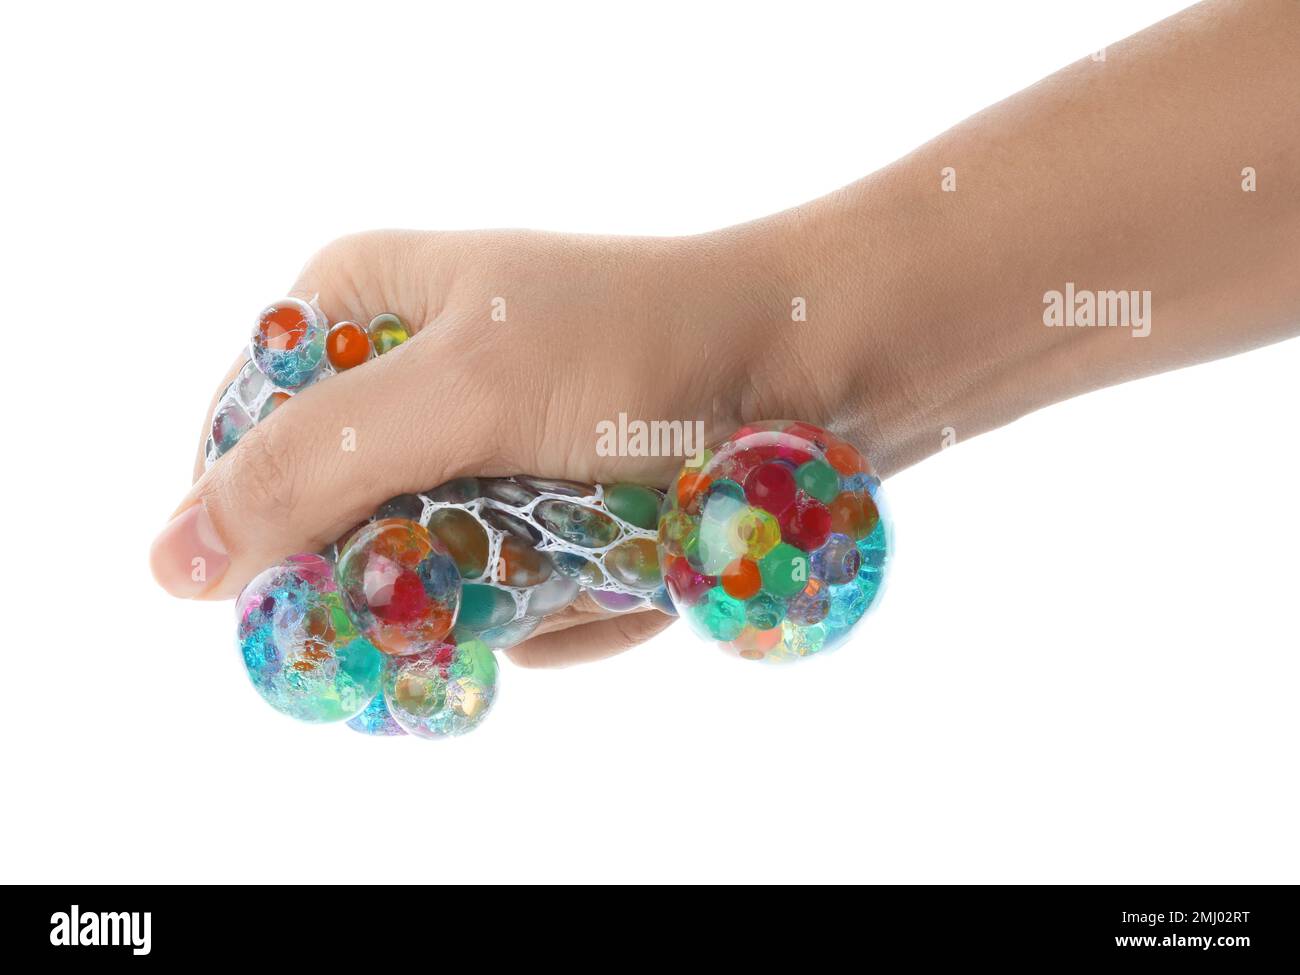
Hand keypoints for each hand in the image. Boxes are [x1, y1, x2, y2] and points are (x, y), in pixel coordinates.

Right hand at [149, 227, 822, 665]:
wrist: (816, 370)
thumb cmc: (644, 348)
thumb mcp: (468, 392)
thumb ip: (316, 467)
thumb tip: (172, 560)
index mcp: (362, 309)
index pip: (242, 435)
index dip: (265, 518)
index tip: (320, 572)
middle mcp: (412, 382)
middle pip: (336, 527)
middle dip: (420, 567)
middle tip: (499, 554)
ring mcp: (483, 457)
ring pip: (433, 582)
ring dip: (519, 587)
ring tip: (601, 529)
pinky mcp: (545, 518)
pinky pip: (517, 600)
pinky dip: (579, 602)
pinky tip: (638, 556)